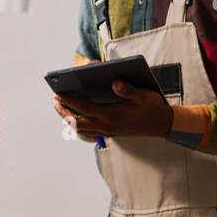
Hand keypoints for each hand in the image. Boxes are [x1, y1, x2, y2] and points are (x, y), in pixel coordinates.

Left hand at [52, 79, 172, 139]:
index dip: (70, 101)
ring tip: (61, 108)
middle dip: (64, 111)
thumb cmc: (152, 107)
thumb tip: (114, 82)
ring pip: (82, 128)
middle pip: (78, 121)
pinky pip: (89, 132)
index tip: (58, 95)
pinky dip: (79, 125)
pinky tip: (76, 117)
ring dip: (69, 118)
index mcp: (112, 115)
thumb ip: (128, 89)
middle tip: (55, 101)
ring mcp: (108, 131)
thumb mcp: (143, 95)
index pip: (85, 108)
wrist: (162, 124)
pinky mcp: (110, 133)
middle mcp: (107, 125)